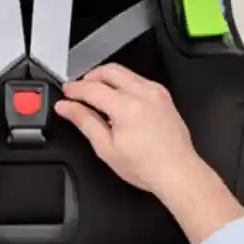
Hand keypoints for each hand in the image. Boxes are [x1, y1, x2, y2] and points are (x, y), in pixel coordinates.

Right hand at [54, 64, 243, 243]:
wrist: (177, 172)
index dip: (74, 89)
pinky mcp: (163, 95)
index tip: (66, 92)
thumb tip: (66, 107)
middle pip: (109, 70)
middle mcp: (144, 93)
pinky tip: (118, 101)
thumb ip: (84, 121)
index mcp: (127, 107)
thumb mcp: (106, 148)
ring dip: (106, 79)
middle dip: (89, 77)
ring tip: (97, 98)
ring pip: (124, 72)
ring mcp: (156, 92)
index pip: (92, 88)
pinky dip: (123, 84)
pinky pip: (138, 80)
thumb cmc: (147, 167)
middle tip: (79, 92)